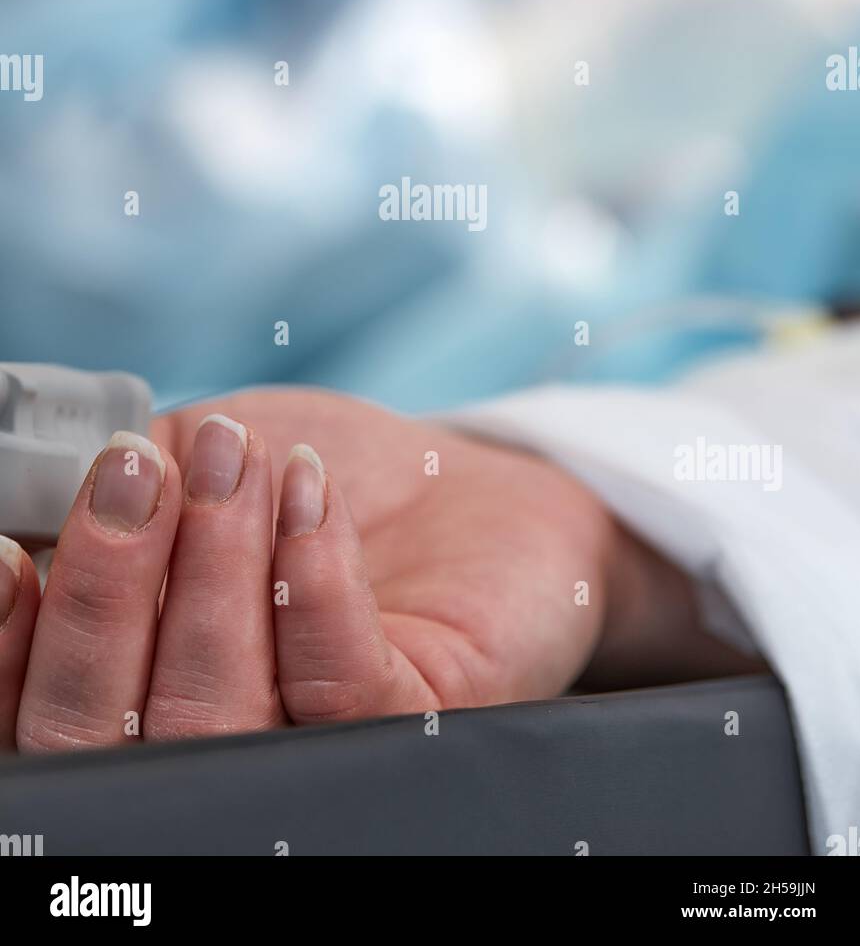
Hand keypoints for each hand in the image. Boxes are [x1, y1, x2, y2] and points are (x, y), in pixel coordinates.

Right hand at [1, 387, 759, 750]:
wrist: (462, 484)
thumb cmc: (314, 474)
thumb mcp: (201, 462)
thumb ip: (131, 500)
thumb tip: (69, 511)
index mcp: (143, 691)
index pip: (46, 710)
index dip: (14, 644)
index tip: (15, 550)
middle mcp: (210, 746)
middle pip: (104, 735)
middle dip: (107, 594)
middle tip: (136, 475)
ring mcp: (304, 751)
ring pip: (212, 715)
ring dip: (215, 569)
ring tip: (238, 460)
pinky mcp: (404, 729)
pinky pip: (340, 686)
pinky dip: (313, 578)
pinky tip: (311, 494)